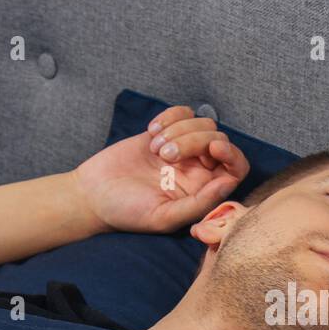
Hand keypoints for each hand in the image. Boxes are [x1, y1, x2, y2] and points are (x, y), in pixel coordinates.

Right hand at [71, 105, 250, 233]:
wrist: (92, 195)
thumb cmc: (127, 213)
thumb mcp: (164, 217)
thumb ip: (199, 203)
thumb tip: (229, 183)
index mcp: (203, 192)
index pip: (236, 167)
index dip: (232, 153)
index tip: (213, 147)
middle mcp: (197, 169)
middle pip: (218, 139)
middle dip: (195, 140)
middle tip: (166, 155)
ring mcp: (182, 149)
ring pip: (202, 122)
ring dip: (179, 130)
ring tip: (155, 148)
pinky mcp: (164, 132)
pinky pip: (182, 112)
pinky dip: (169, 117)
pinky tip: (151, 133)